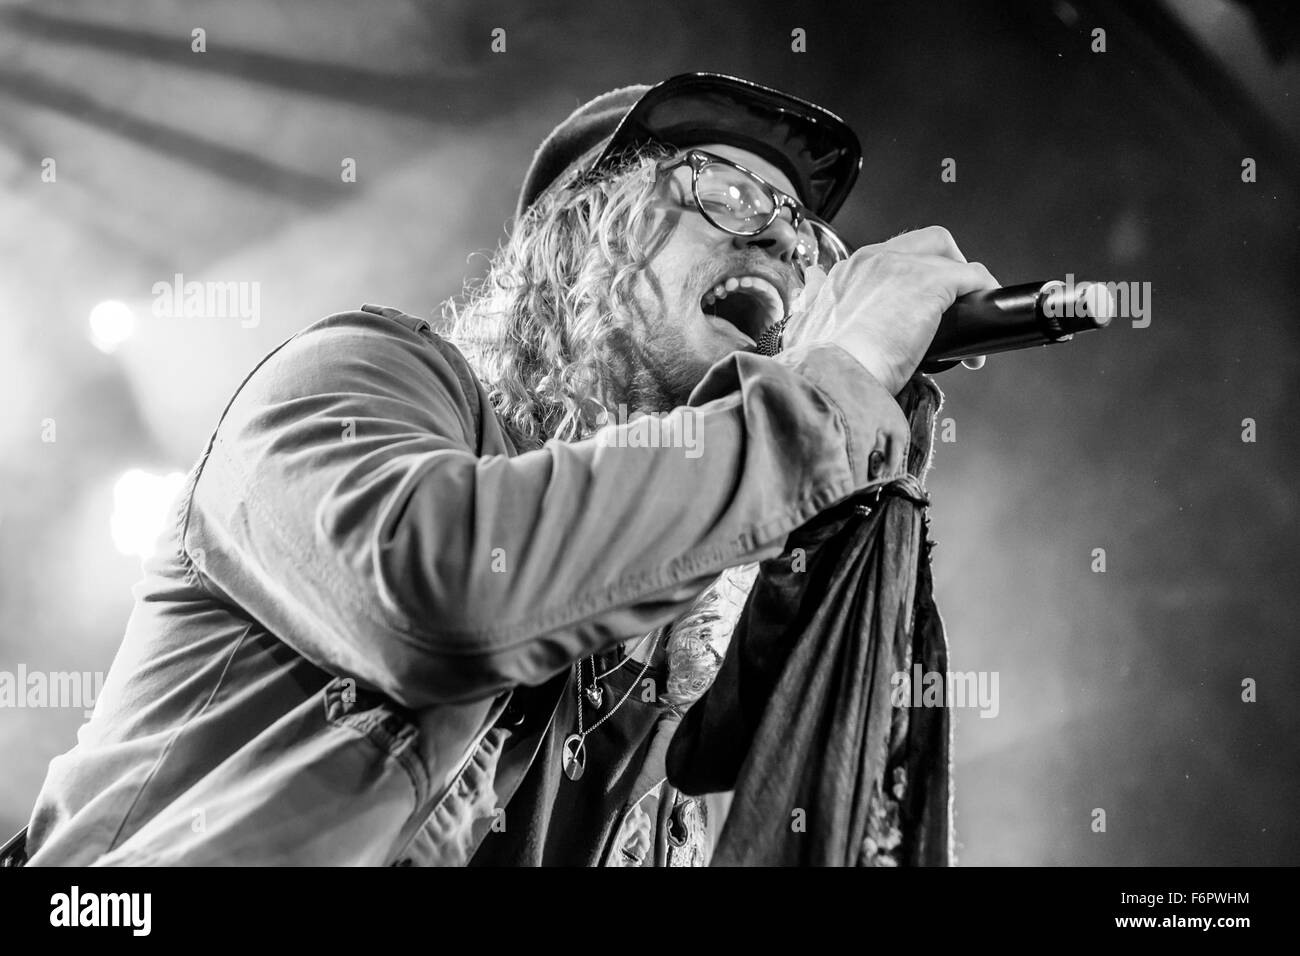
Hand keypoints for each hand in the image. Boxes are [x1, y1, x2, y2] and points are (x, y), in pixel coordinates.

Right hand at [786, 226, 998, 393]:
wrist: (829, 376)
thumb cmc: (817, 364)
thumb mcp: (804, 325)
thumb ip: (812, 300)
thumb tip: (814, 283)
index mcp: (847, 272)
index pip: (890, 255)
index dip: (911, 274)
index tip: (916, 301)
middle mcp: (873, 260)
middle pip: (926, 243)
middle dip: (946, 266)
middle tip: (951, 302)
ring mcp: (904, 268)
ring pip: (951, 258)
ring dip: (966, 285)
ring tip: (970, 315)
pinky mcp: (932, 283)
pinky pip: (972, 276)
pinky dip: (983, 293)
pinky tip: (984, 320)